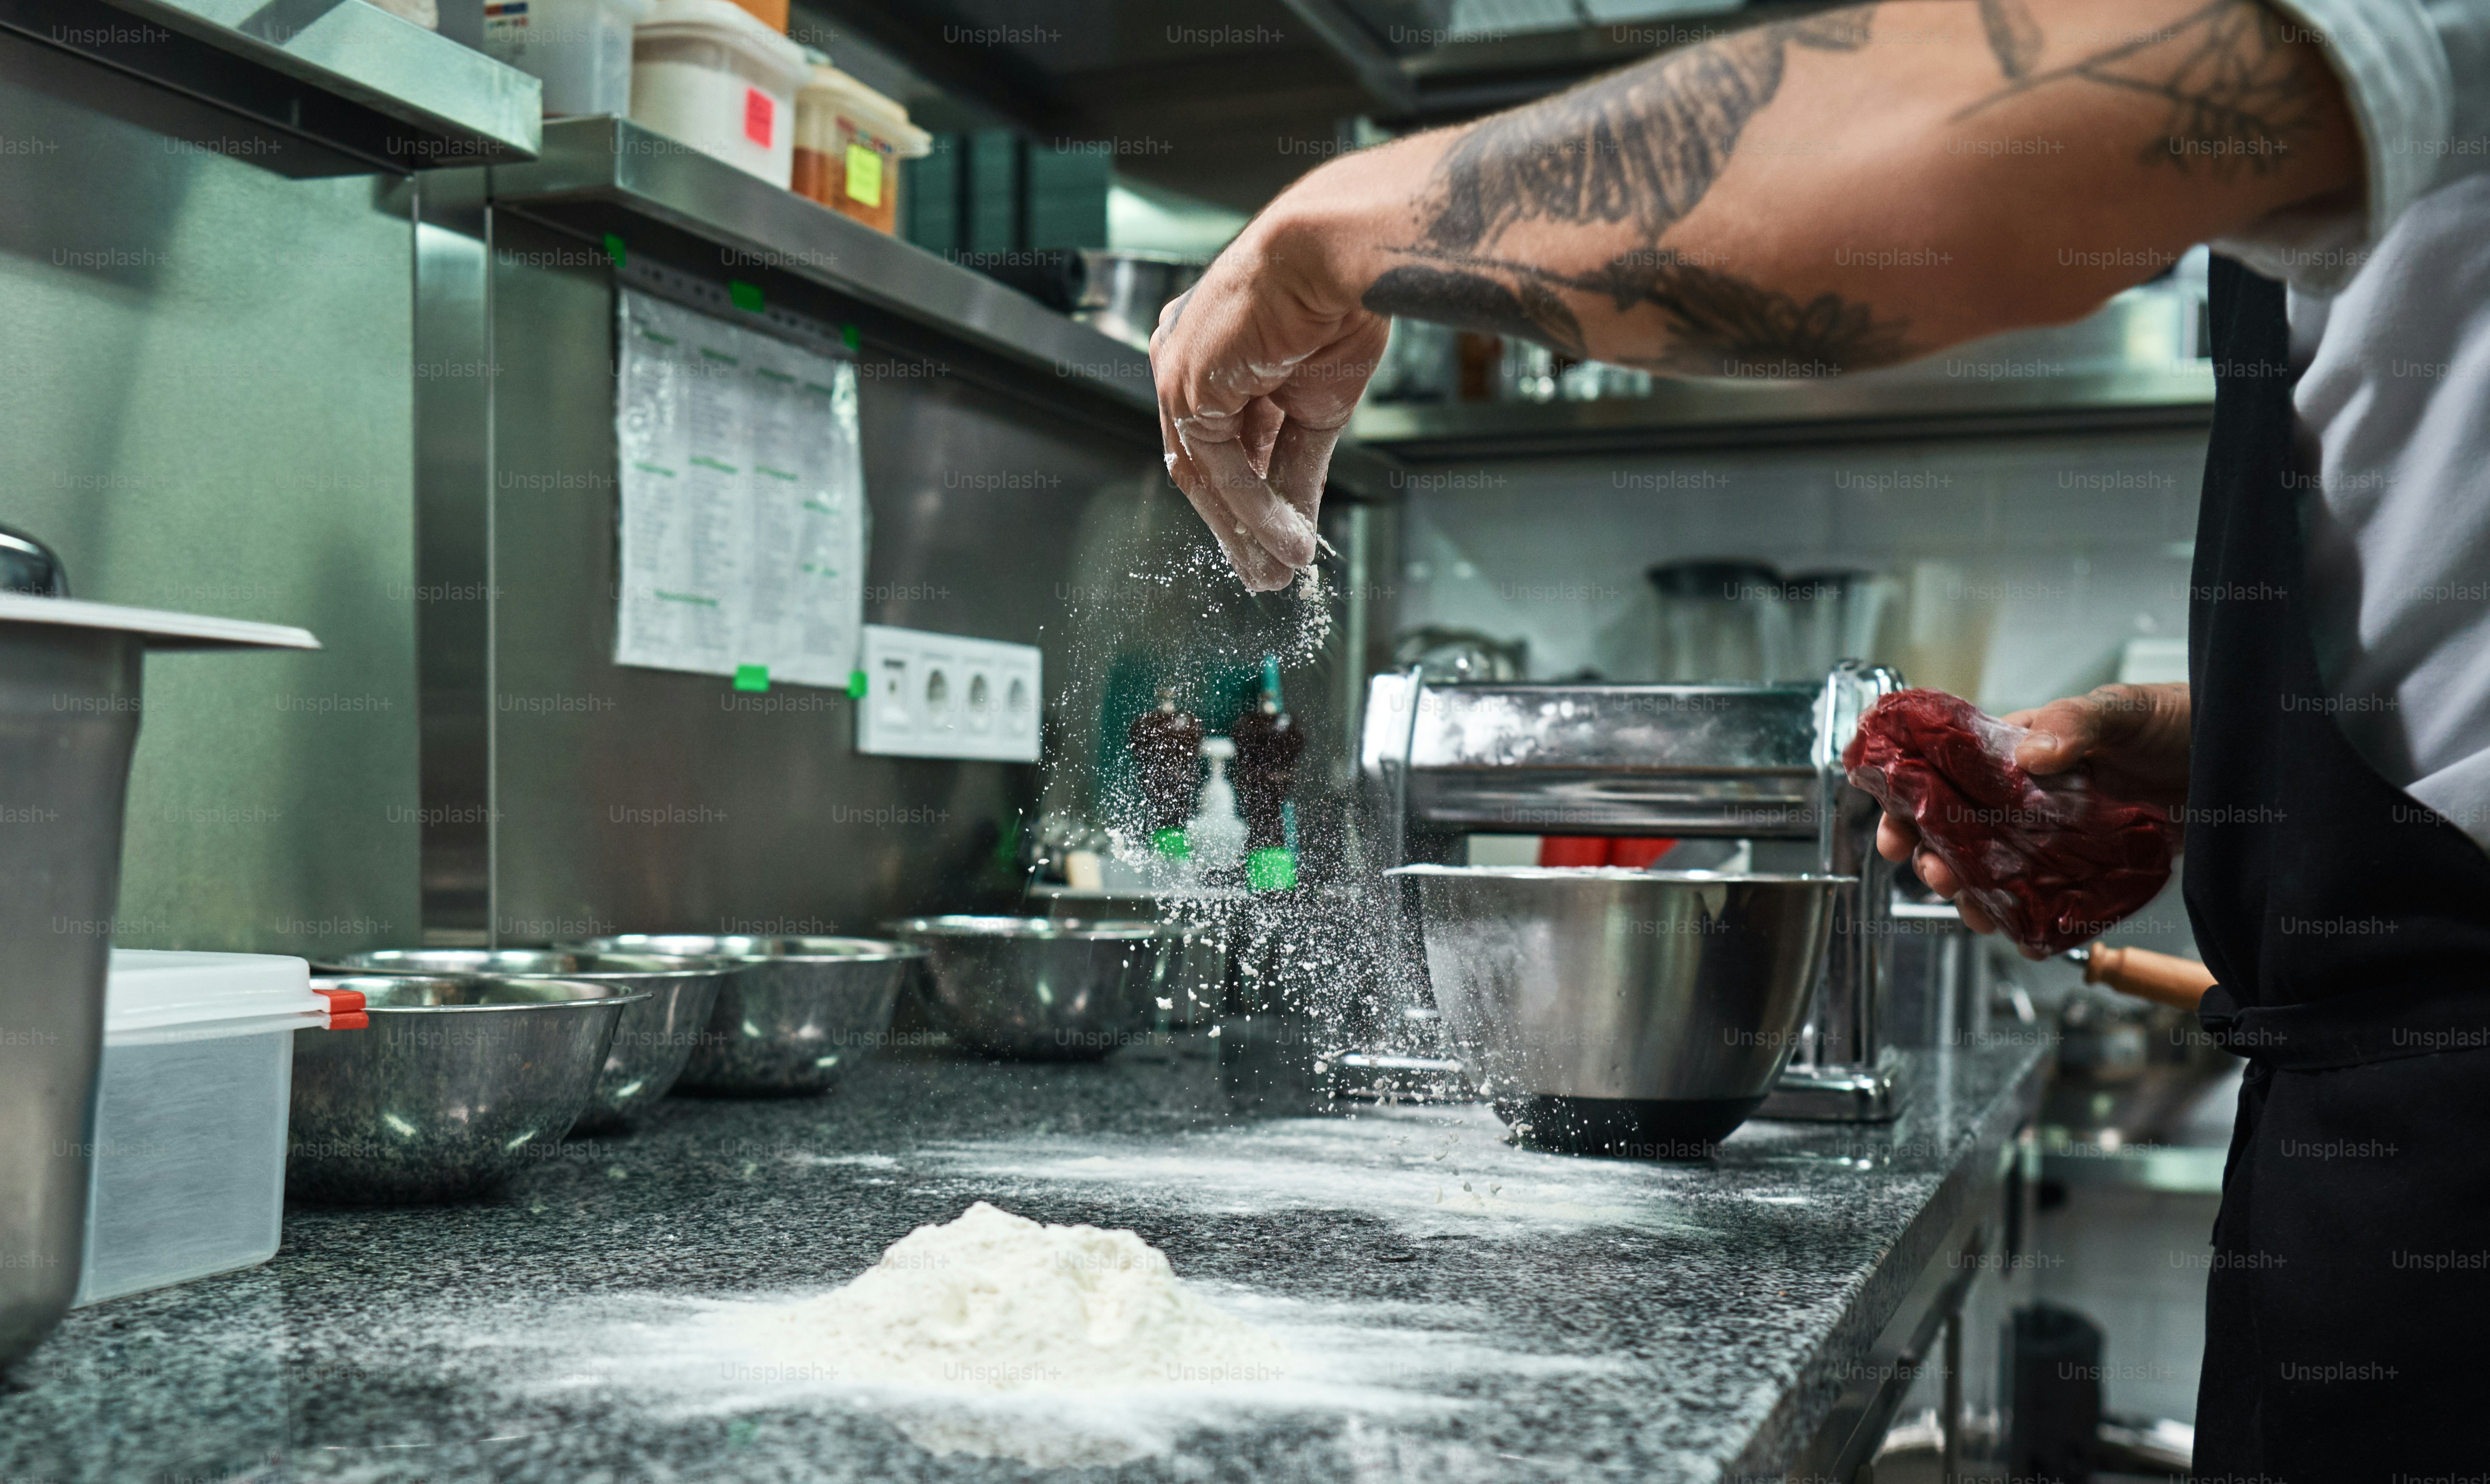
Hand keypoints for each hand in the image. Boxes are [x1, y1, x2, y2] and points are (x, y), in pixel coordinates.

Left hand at [1149, 163, 1398, 591]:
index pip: (1227, 442)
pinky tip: (1284, 541)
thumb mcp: (1320, 403)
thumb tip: (1299, 522)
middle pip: (1211, 466)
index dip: (1251, 498)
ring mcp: (1179, 374)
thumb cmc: (1338, 301)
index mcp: (1216, 353)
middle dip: (1239, 528)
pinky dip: (1253, 511)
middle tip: (1265, 574)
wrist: (1334, 255)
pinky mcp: (1185, 388)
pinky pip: (1222, 468)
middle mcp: (1187, 362)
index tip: (1274, 538)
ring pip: (1212, 476)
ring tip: (1276, 573)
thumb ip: (1299, 464)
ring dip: (1246, 532)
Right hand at [1875, 682, 2191, 938]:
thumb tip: (2031, 755)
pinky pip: (2051, 900)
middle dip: (1936, 858)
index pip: (1946, 772)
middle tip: (1936, 875)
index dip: (1909, 800)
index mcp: (2020, 749)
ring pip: (1998, 872)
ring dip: (1976, 895)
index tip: (1893, 827)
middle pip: (1962, 832)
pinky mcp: (2091, 869)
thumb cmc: (2174, 720)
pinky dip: (2032, 921)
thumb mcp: (2123, 709)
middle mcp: (2029, 796)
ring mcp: (2057, 836)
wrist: (2236, 754)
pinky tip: (2023, 935)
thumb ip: (2076, 724)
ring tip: (1974, 911)